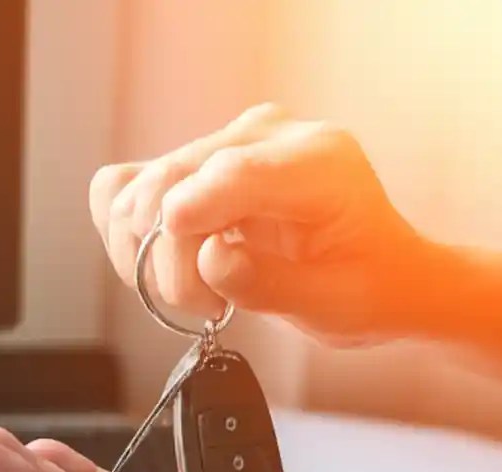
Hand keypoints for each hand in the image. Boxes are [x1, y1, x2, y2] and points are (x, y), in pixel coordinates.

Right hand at [89, 102, 441, 346]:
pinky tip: (160, 264)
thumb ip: (268, 282)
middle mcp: (266, 136)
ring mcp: (224, 145)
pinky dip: (124, 232)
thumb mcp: (331, 303)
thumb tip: (210, 257)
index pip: (232, 171)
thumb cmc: (365, 285)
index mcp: (318, 160)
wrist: (377, 270)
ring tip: (194, 291)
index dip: (189, 216)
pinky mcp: (192, 166)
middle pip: (174, 181)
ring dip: (145, 252)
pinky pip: (124, 186)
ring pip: (137, 187)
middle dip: (169, 260)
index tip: (178, 273)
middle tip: (205, 306)